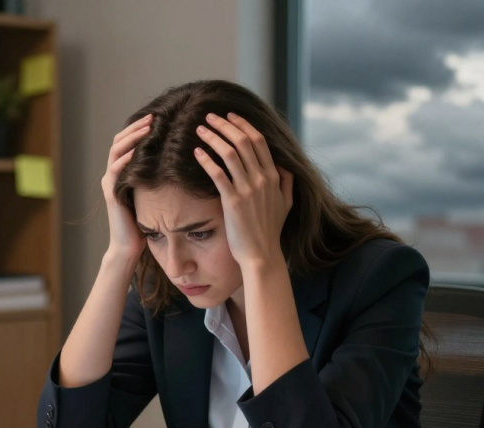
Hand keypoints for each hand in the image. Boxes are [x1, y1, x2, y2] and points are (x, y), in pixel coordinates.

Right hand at [102, 113, 151, 261]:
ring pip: (115, 151)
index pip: (126, 142)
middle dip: (136, 127)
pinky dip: (126, 159)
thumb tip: (177, 161)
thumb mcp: (152, 194)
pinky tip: (138, 152)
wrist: (129, 246)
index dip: (139, 128)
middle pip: (119, 141)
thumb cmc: (144, 223)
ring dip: (131, 138)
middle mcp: (112, 174)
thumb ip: (156, 177)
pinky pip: (115, 171)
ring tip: (147, 128)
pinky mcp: (111, 193)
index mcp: (121, 172)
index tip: (157, 117)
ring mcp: (109, 182)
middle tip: (153, 116)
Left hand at [193, 112, 292, 268]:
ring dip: (213, 137)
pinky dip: (206, 160)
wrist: (261, 254)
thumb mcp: (286, 204)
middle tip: (209, 116)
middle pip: (243, 141)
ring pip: (230, 153)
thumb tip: (284, 165)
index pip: (259, 141)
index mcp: (275, 176)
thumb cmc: (270, 231)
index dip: (243, 125)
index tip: (230, 116)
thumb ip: (287, 182)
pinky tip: (196, 152)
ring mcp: (248, 189)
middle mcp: (262, 179)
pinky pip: (217, 173)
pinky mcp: (233, 201)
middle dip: (225, 125)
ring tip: (199, 129)